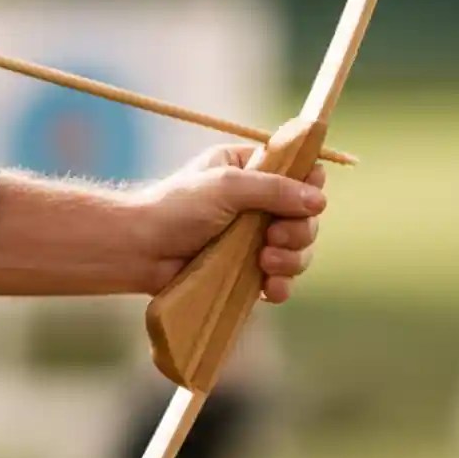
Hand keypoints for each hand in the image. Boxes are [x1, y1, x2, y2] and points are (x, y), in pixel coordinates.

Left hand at [132, 145, 326, 302]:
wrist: (139, 251)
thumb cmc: (176, 207)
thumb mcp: (228, 186)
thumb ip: (275, 189)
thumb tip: (319, 200)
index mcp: (250, 169)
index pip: (298, 173)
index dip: (309, 187)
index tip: (307, 200)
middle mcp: (256, 203)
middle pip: (305, 216)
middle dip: (299, 230)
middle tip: (273, 236)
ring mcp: (252, 240)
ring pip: (299, 250)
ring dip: (292, 258)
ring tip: (266, 261)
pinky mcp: (246, 272)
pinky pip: (280, 280)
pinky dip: (282, 285)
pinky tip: (271, 287)